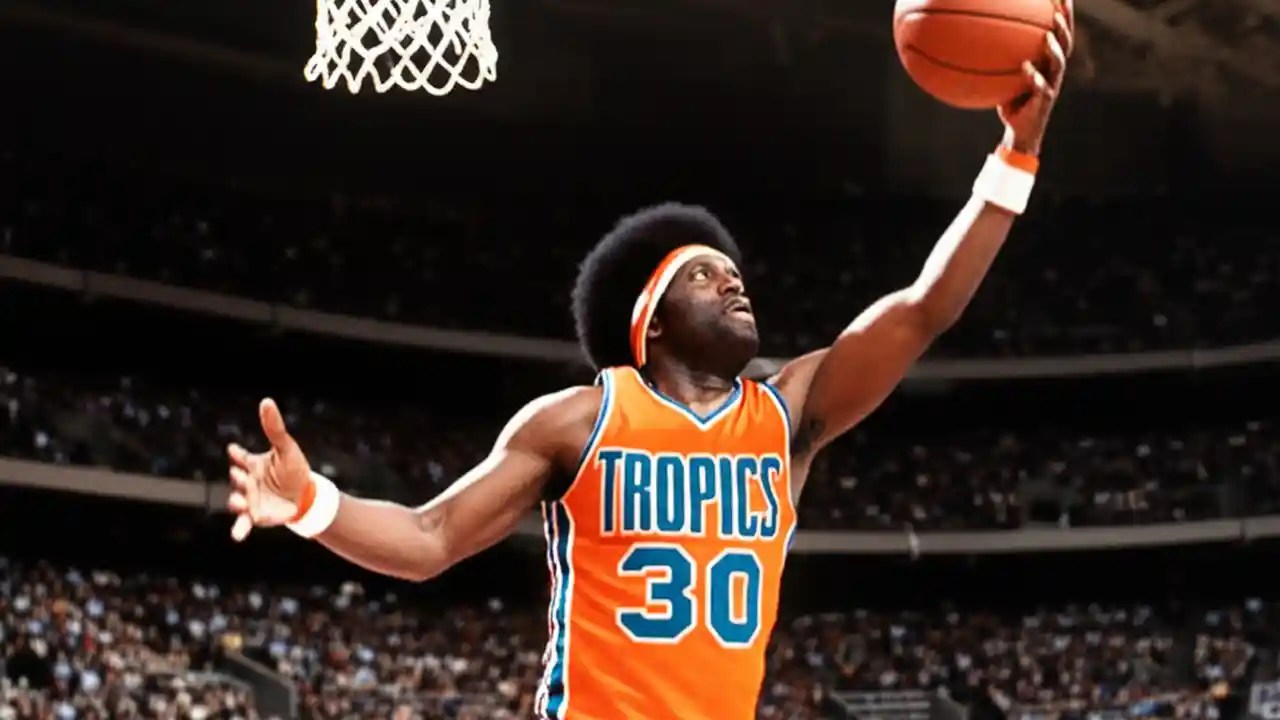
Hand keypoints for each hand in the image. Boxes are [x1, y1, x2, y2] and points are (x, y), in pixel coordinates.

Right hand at [226, 398, 313, 541]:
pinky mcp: (256, 515)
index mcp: (253, 464)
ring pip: (235, 500)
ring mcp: (250, 499)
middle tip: (244, 475)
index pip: (239, 456)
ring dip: (235, 501)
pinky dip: (238, 530)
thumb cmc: (294, 469)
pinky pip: (243, 523)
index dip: (236, 453)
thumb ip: (274, 427)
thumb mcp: (286, 448)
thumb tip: (266, 401)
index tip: (234, 450)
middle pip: (236, 477)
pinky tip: (237, 537)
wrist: (306, 495)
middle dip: (237, 476)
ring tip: (240, 500)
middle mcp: (248, 481)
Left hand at [998, 0, 1073, 155]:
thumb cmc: (1010, 101)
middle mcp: (1053, 71)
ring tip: (1048, 37)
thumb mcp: (1003, 77)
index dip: (1062, 16)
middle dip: (1064, 26)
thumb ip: (998, 59)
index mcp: (1047, 62)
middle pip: (1065, 43)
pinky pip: (1041, 87)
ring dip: (1054, 49)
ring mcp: (1051, 85)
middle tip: (1058, 10)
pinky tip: (1026, 68)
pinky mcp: (1044, 101)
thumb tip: (975, 38)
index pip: (1058, 34)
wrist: (1019, 130)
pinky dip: (1034, 77)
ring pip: (1059, 64)